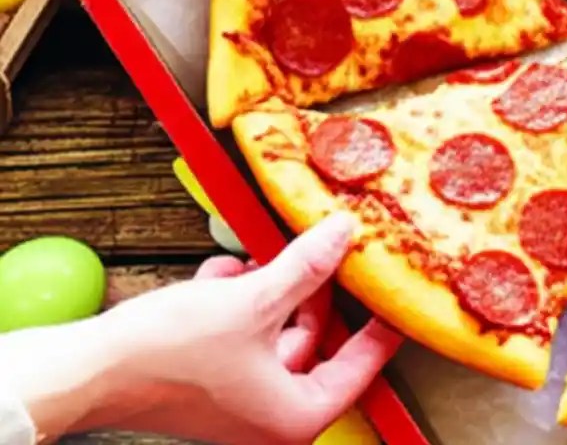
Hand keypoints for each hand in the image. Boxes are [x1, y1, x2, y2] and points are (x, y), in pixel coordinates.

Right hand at [1, 212, 403, 443]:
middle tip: (328, 252)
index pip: (363, 366)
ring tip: (259, 258)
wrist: (83, 372)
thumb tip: (344, 235)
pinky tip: (222, 274)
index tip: (396, 293)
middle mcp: (271, 418)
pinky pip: (242, 337)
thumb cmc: (166, 356)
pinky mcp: (210, 385)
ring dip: (269, 290)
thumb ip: (306, 267)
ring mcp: (238, 404)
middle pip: (316, 343)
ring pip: (275, 333)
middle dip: (309, 292)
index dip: (381, 322)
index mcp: (296, 416)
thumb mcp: (253, 300)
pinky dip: (237, 304)